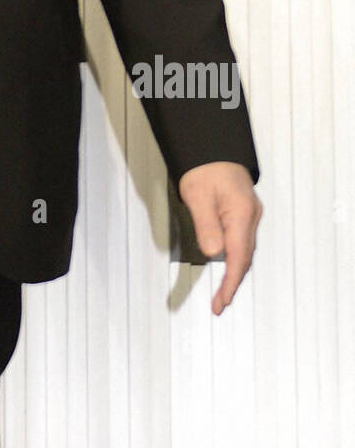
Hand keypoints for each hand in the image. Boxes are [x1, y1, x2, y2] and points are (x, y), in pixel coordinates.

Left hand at [178, 161, 262, 314]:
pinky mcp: (244, 210)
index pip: (238, 258)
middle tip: (219, 303)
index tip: (221, 303)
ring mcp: (249, 213)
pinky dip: (234, 256)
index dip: (230, 284)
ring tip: (222, 291)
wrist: (212, 144)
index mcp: (241, 214)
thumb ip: (206, 225)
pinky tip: (226, 264)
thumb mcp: (197, 195)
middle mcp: (250, 216)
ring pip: (244, 249)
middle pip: (244, 258)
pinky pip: (241, 239)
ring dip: (234, 271)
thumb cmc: (204, 165)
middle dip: (232, 283)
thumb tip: (213, 253)